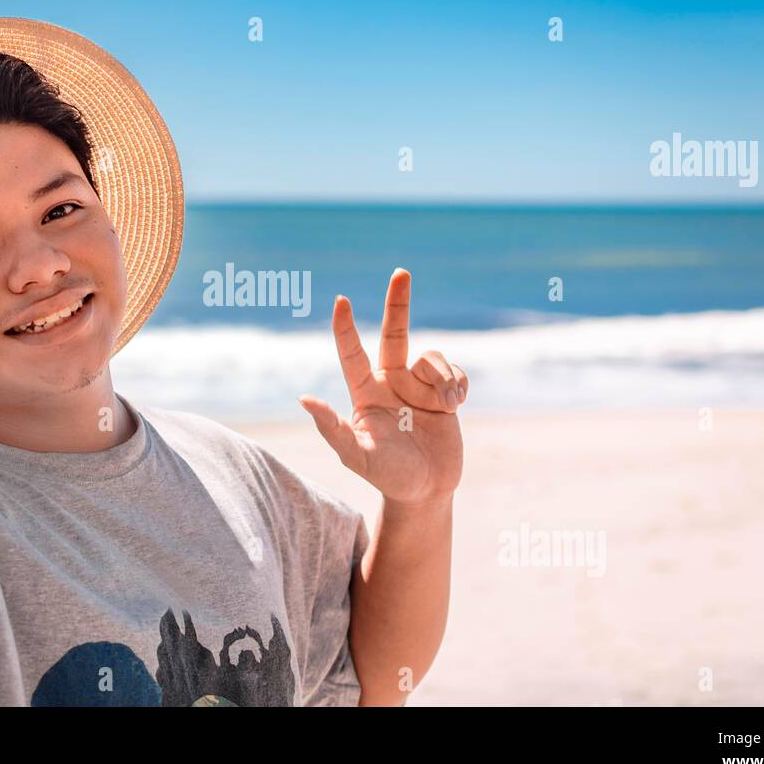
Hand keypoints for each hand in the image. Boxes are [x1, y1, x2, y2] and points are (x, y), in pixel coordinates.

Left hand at [298, 268, 466, 505]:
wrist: (427, 491)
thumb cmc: (386, 476)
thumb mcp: (357, 458)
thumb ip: (332, 430)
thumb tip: (305, 399)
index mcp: (366, 392)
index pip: (352, 353)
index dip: (346, 328)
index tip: (341, 301)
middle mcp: (392, 381)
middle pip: (396, 333)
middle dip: (398, 302)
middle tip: (401, 272)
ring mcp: (420, 385)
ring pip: (432, 358)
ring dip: (442, 380)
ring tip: (444, 408)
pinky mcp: (446, 393)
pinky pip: (456, 373)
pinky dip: (459, 387)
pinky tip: (455, 408)